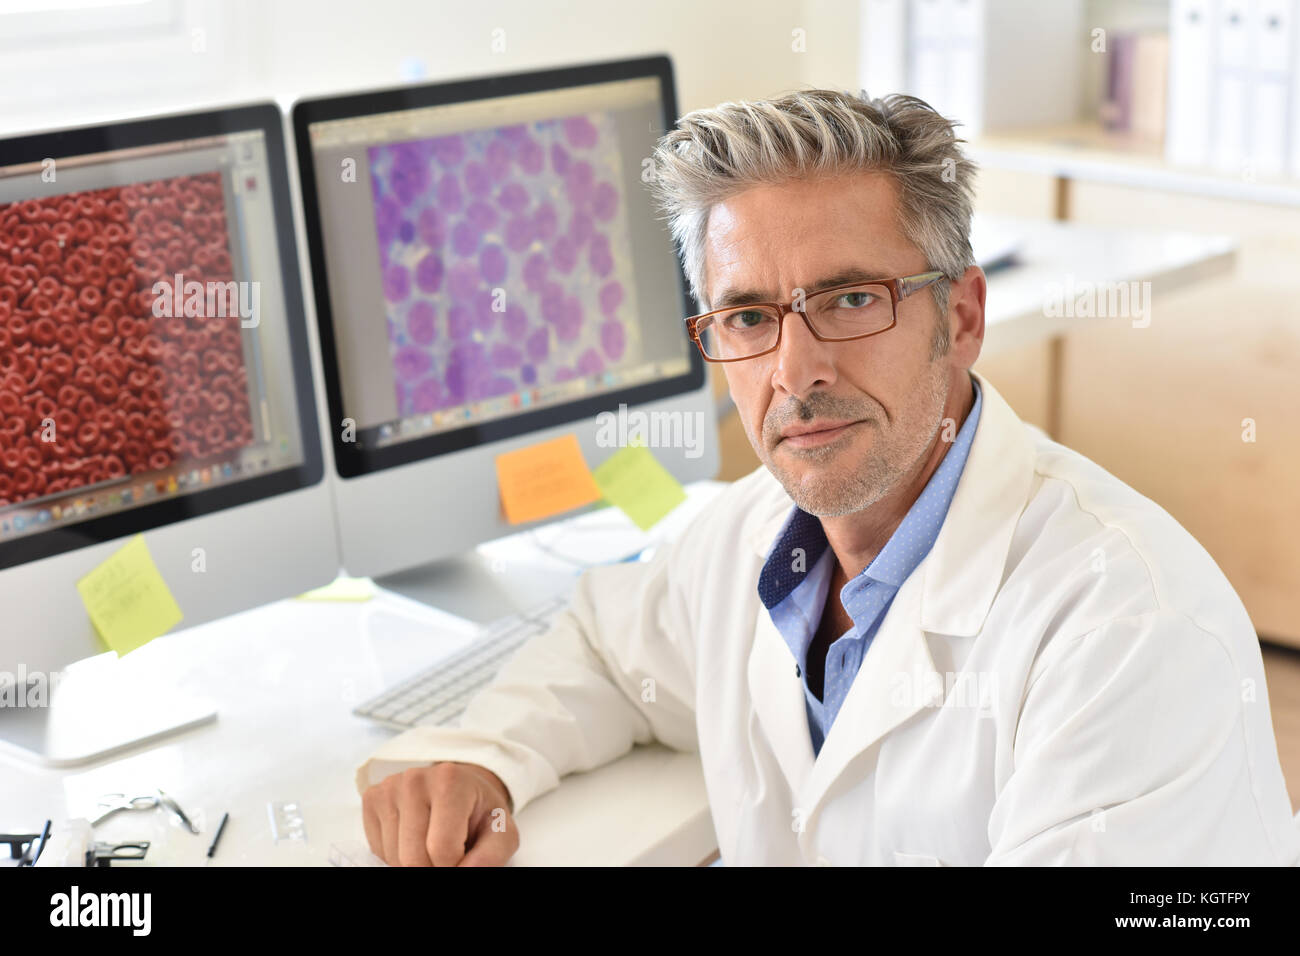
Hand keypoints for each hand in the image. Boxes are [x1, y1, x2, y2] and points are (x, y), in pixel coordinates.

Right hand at [361, 761, 517, 865]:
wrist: (460, 787)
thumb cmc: (479, 812)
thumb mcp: (501, 833)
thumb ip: (491, 856)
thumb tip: (466, 870)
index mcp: (450, 781)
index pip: (442, 849)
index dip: (455, 867)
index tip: (464, 859)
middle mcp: (414, 779)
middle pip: (413, 858)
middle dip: (432, 870)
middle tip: (448, 858)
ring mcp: (389, 787)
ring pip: (393, 858)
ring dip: (415, 864)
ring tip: (433, 846)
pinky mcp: (372, 798)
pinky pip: (378, 850)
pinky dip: (396, 856)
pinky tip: (414, 839)